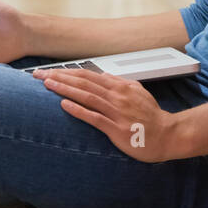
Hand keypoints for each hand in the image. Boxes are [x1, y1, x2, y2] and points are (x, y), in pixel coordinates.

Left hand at [34, 68, 179, 162]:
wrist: (167, 135)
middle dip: (60, 77)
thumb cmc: (152, 117)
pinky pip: (94, 117)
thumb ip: (121, 83)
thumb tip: (105, 76)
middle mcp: (117, 96)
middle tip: (39, 75)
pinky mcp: (116, 128)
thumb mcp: (138, 93)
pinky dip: (78, 110)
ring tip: (48, 85)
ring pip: (87, 96)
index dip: (68, 72)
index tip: (50, 71)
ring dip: (66, 89)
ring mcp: (117, 112)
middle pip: (84, 83)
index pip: (89, 75)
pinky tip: (65, 105)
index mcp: (120, 87)